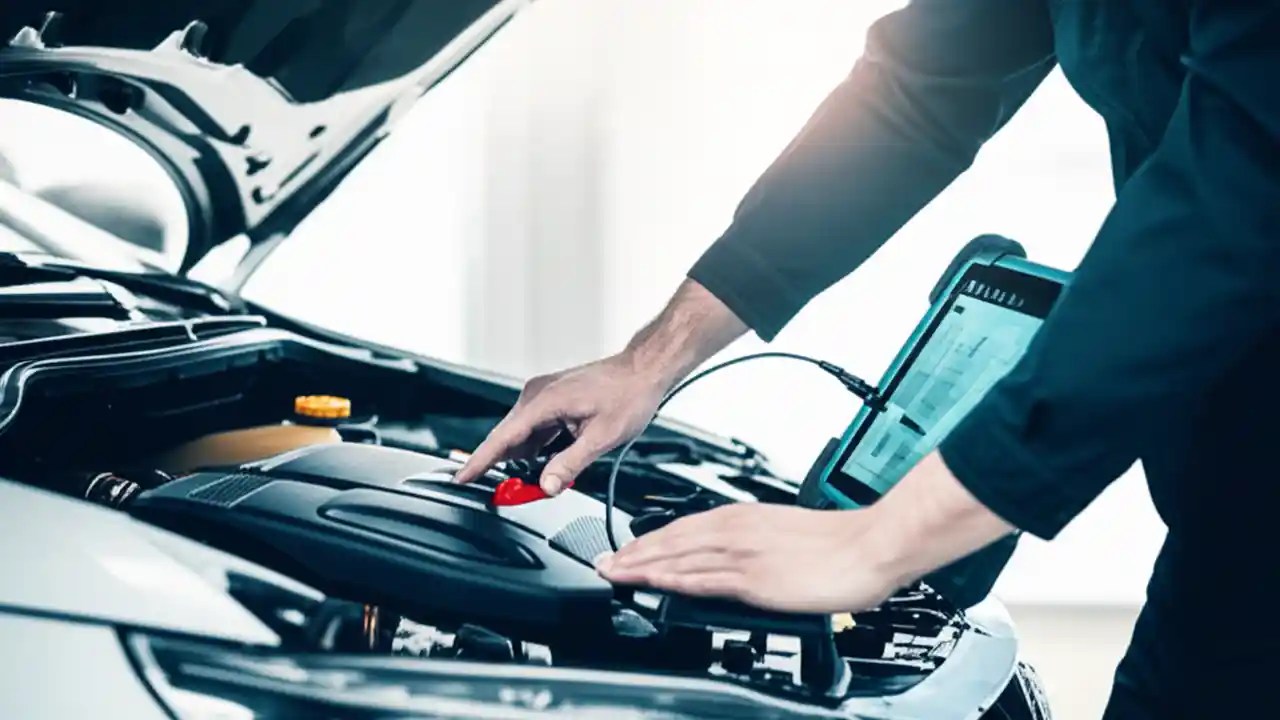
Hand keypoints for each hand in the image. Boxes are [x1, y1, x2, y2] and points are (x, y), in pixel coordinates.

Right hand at [453, 353, 669, 493]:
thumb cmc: (628, 394)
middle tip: (515, 494)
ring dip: (529, 460)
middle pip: (509, 439)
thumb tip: (546, 485)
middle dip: (508, 468)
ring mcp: (543, 397)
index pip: (502, 437)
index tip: (461, 478)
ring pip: (523, 437)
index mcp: (543, 401)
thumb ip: (570, 464)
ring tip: (549, 477)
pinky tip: (556, 460)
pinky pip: (536, 431)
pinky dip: (540, 449)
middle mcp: (537, 395)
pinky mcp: (552, 401)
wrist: (644, 371)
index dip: (479, 461)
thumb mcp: (601, 437)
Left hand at [595, 504, 905, 613]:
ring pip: (679, 557)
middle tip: (602, 562)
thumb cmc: (838, 542)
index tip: (626, 548)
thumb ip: (756, 544)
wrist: (869, 545)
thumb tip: (737, 559)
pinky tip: (653, 583)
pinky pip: (703, 578)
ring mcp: (743, 554)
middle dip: (633, 552)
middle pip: (671, 540)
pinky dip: (672, 579)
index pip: (683, 527)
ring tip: (614, 573)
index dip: (650, 540)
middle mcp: (737, 530)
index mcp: (744, 517)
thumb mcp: (785, 534)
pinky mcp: (754, 578)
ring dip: (642, 566)